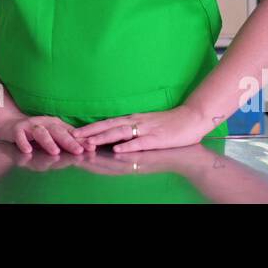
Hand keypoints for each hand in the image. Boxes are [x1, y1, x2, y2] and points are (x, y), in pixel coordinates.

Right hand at [0, 114, 87, 155]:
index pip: (70, 132)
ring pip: (40, 133)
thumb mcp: (53, 134)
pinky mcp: (17, 130)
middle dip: (68, 141)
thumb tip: (90, 147)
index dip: (80, 140)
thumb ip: (68, 140)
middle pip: (57, 131)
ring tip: (55, 152)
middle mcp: (44, 123)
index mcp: (55, 124)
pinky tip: (27, 150)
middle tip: (78, 151)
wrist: (10, 124)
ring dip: (48, 142)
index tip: (91, 148)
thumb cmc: (36, 132)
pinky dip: (23, 142)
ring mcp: (30, 126)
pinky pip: (20, 136)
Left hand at [72, 104, 213, 152]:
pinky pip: (141, 142)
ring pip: (121, 132)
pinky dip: (128, 145)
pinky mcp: (158, 138)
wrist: (192, 118)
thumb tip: (114, 133)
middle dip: (91, 131)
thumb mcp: (147, 123)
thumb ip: (132, 127)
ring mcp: (147, 130)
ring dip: (104, 137)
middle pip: (110, 125)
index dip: (92, 127)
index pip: (108, 122)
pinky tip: (117, 149)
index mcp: (134, 119)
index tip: (76, 132)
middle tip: (74, 136)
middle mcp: (137, 122)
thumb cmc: (170, 123)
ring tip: (89, 143)